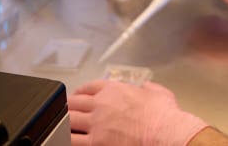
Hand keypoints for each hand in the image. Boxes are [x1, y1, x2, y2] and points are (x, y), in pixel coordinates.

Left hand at [69, 80, 207, 145]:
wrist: (166, 133)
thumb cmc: (164, 115)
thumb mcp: (158, 92)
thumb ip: (147, 88)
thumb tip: (146, 87)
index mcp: (115, 89)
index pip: (90, 87)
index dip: (81, 91)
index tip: (78, 96)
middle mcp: (102, 103)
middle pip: (74, 102)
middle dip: (69, 106)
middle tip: (66, 111)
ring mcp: (97, 123)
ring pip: (69, 119)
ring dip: (65, 122)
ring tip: (61, 126)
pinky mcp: (95, 142)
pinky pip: (72, 140)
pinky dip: (66, 139)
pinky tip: (64, 140)